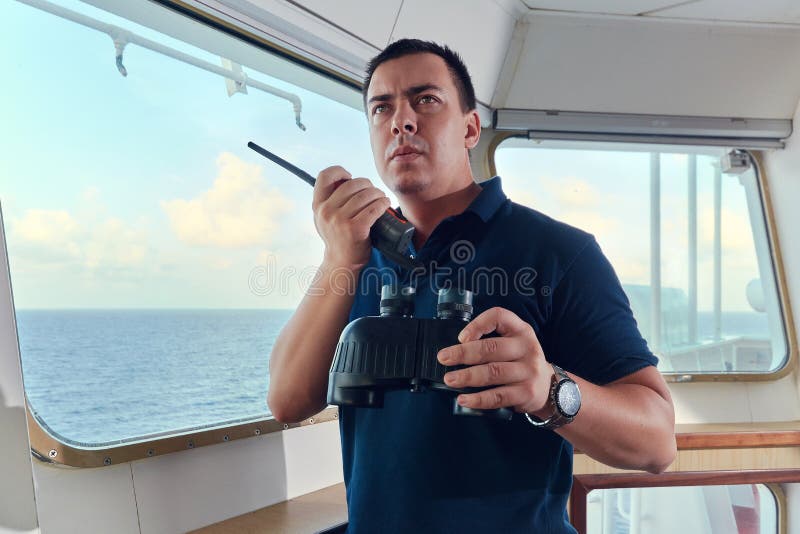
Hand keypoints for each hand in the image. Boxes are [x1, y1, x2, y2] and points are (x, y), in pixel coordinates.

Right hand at [312, 166, 390, 269]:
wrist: (341, 262)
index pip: (324, 176)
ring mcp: (340, 220)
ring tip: (381, 198)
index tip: (349, 177)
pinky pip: (374, 208)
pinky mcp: (355, 229)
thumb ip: (330, 200)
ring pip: (365, 195)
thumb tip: (346, 179)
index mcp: (318, 205)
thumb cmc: (338, 237)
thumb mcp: (325, 218)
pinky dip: (383, 204)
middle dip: (367, 185)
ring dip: (378, 194)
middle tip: (373, 191)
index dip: (339, 171)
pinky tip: (385, 204)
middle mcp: (326, 211)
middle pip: (352, 184)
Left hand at [437, 306, 553, 414]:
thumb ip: (491, 339)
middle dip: (463, 353)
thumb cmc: (520, 361)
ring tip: (450, 379)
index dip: (478, 324)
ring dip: (467, 376)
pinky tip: (464, 400)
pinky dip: (478, 399)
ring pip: (493, 372)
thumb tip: (455, 349)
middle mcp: (526, 347)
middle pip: (491, 348)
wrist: (548, 387)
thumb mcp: (513, 341)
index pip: (499, 317)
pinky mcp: (526, 392)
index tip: (461, 337)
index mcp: (520, 330)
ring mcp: (528, 371)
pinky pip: (498, 396)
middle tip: (443, 358)